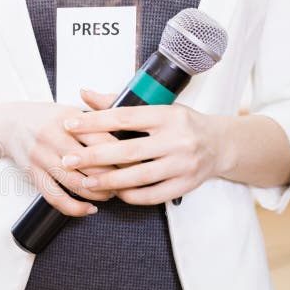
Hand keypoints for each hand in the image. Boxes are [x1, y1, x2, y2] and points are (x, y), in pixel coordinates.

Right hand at [3, 102, 118, 216]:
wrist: (9, 124)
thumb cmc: (45, 119)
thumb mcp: (71, 111)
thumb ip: (98, 117)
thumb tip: (128, 131)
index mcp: (68, 119)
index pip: (103, 140)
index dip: (123, 156)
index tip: (137, 164)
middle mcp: (53, 137)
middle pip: (91, 163)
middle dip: (114, 177)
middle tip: (126, 183)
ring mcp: (41, 156)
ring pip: (75, 182)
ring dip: (97, 193)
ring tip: (109, 195)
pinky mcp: (32, 173)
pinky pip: (54, 196)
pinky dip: (74, 207)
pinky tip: (88, 209)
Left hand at [63, 92, 225, 204]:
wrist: (221, 144)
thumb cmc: (181, 124)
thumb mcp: (157, 106)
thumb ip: (118, 103)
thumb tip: (84, 94)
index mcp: (168, 115)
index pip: (125, 117)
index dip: (95, 122)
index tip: (70, 125)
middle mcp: (177, 139)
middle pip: (128, 150)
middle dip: (94, 156)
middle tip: (68, 160)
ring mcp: (183, 164)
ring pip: (139, 176)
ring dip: (109, 180)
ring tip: (86, 181)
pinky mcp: (186, 185)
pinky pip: (152, 195)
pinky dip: (131, 195)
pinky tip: (114, 193)